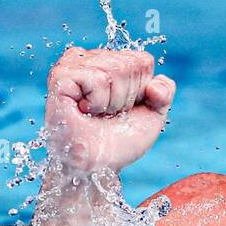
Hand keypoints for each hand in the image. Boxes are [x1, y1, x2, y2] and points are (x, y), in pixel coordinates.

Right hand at [43, 47, 174, 173]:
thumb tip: (155, 84)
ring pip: (115, 69)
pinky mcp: (61, 76)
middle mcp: (90, 58)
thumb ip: (164, 93)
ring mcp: (73, 65)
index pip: (143, 60)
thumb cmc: (118, 141)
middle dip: (126, 96)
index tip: (124, 108)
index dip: (140, 90)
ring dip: (112, 101)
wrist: (96, 166)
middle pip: (130, 63)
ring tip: (95, 114)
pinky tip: (84, 111)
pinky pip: (96, 78)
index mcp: (111, 62)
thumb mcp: (152, 115)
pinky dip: (97, 102)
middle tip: (108, 113)